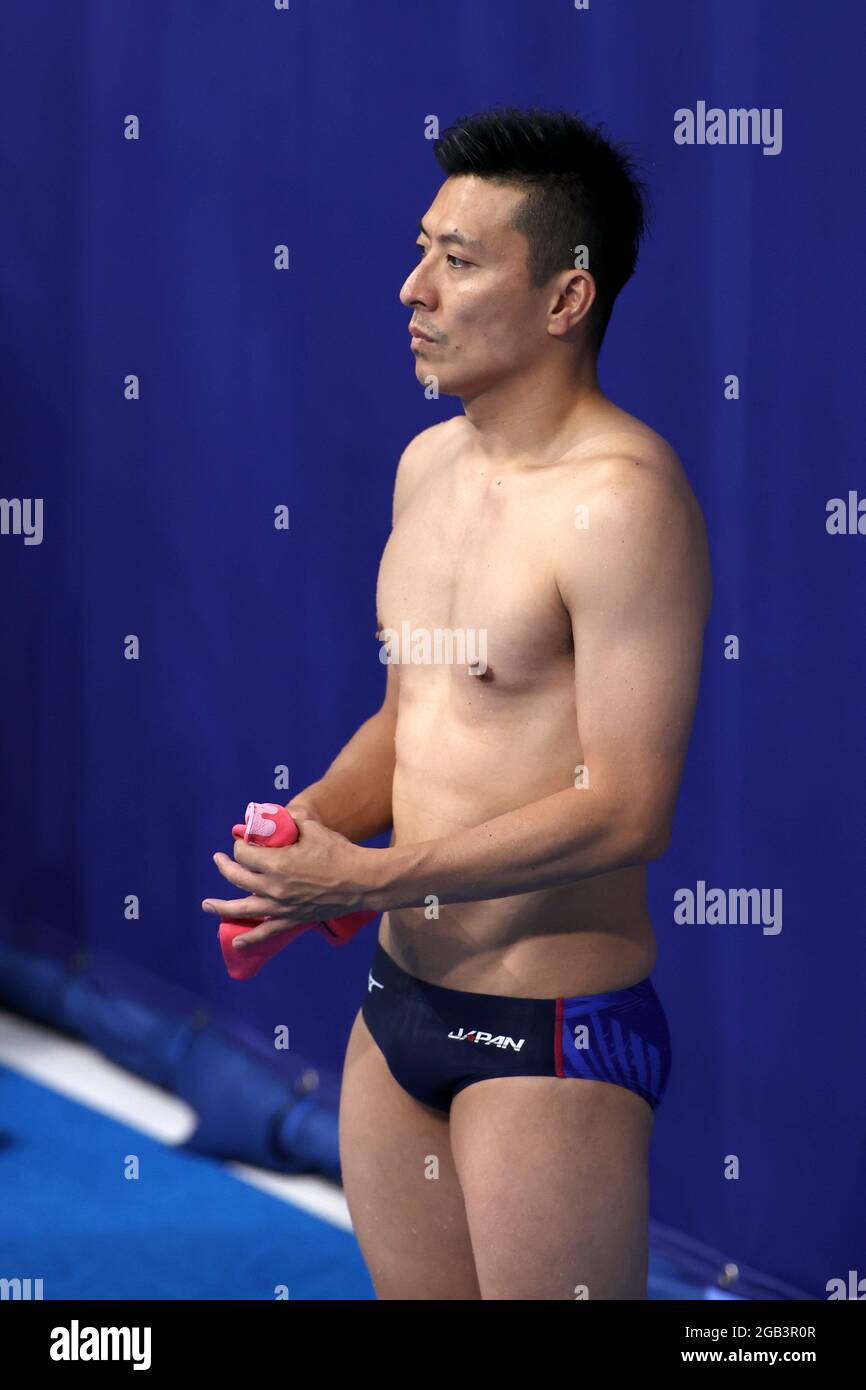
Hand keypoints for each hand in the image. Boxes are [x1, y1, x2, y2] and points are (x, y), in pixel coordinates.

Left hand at [201, 809, 372, 942]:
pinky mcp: (293, 919)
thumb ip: (290, 822)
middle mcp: (274, 887)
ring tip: (207, 905)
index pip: (244, 853)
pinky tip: (237, 941)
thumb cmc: (339, 852)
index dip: (241, 845)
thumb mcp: (313, 829)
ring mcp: (282, 907)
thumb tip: (276, 816)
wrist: (362, 881)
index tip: (244, 841)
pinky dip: (250, 938)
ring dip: (222, 906)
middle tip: (219, 859)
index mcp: (277, 863)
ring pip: (243, 908)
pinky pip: (266, 932)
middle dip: (225, 865)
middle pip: (237, 877)